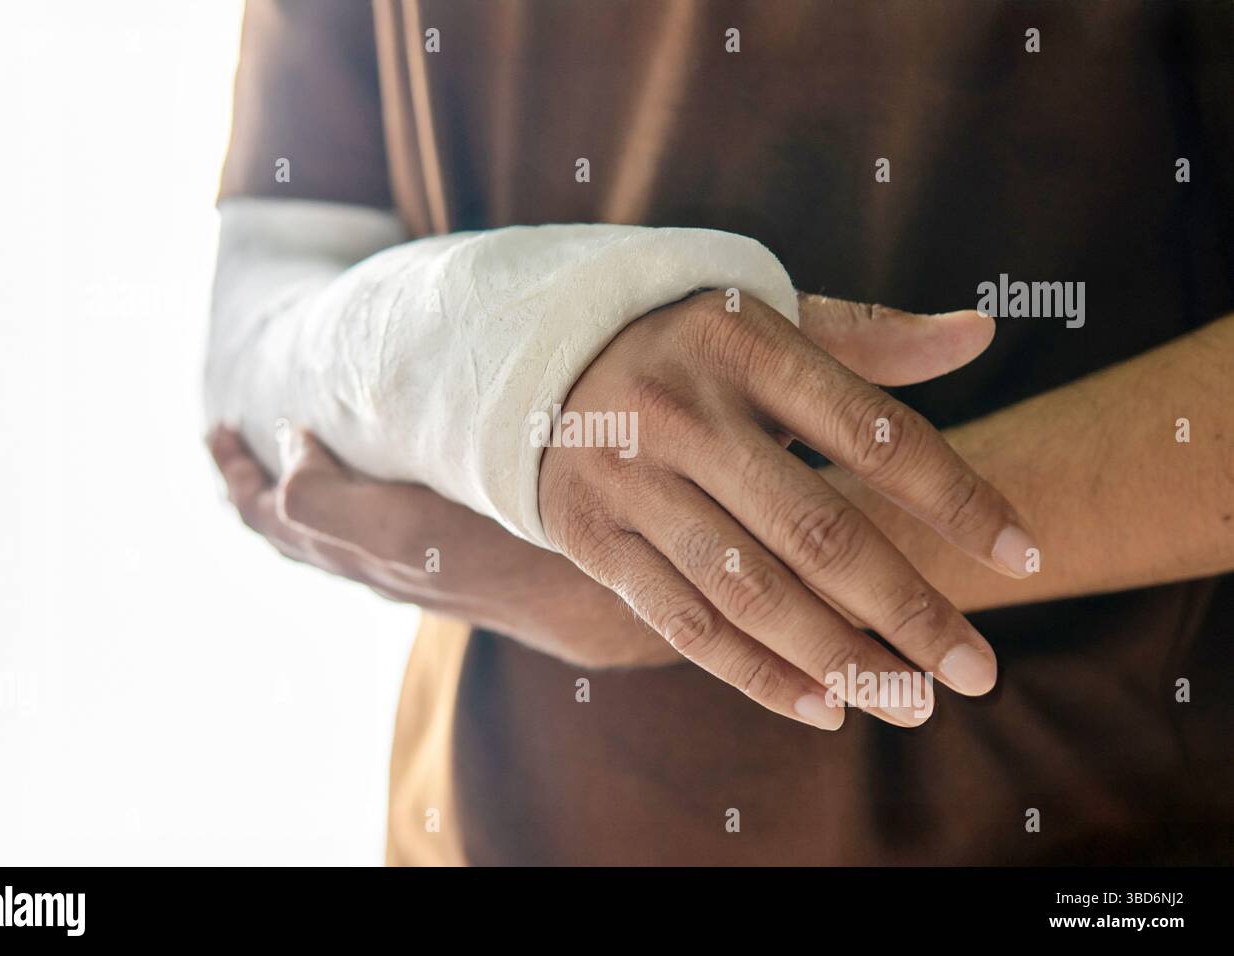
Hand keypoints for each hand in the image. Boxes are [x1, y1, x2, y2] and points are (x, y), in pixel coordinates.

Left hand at [207, 426, 680, 667]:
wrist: (587, 604)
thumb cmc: (500, 554)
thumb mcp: (398, 527)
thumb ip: (323, 502)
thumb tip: (290, 453)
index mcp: (355, 551)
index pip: (271, 514)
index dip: (242, 470)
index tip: (232, 420)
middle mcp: (375, 564)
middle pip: (288, 529)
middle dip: (249, 484)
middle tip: (224, 436)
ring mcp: (411, 566)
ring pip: (328, 534)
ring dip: (291, 496)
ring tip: (273, 463)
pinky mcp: (444, 564)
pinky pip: (365, 536)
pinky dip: (336, 504)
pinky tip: (361, 489)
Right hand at [537, 290, 1038, 728]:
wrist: (530, 368)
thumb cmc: (683, 347)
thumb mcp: (762, 318)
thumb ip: (868, 335)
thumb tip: (981, 333)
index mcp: (739, 346)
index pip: (873, 433)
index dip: (956, 499)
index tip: (1025, 556)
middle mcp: (680, 413)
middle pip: (818, 530)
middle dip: (910, 609)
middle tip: (980, 670)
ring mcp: (628, 480)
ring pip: (751, 591)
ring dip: (841, 659)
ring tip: (913, 702)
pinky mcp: (590, 537)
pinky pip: (682, 620)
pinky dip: (755, 673)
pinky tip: (824, 706)